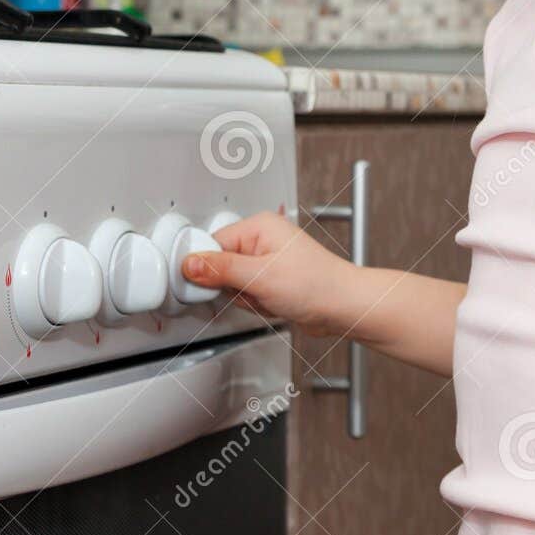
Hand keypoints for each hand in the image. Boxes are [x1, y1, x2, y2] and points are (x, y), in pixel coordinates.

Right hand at [182, 210, 355, 335]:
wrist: (345, 308)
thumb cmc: (316, 285)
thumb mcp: (260, 277)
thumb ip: (221, 270)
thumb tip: (189, 263)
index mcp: (259, 226)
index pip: (212, 243)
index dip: (206, 268)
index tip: (207, 285)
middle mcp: (262, 239)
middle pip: (220, 266)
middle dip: (233, 287)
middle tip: (255, 291)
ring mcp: (267, 260)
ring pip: (233, 285)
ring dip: (247, 299)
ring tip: (269, 298)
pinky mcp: (272, 280)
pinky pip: (248, 294)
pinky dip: (257, 304)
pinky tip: (274, 305)